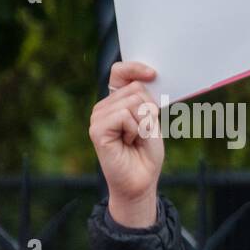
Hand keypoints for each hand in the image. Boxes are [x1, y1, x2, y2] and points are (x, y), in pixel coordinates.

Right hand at [88, 61, 163, 227]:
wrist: (141, 181)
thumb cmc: (146, 153)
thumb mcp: (151, 122)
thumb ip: (145, 101)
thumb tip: (145, 78)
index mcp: (116, 102)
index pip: (119, 72)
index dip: (135, 68)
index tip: (153, 74)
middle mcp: (104, 107)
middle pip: (136, 89)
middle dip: (149, 112)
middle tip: (142, 133)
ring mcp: (98, 117)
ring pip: (133, 102)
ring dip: (143, 124)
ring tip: (135, 139)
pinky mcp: (97, 129)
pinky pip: (124, 115)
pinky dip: (135, 129)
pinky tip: (129, 142)